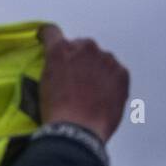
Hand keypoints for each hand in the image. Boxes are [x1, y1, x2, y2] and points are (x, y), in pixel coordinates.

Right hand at [35, 24, 128, 143]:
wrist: (78, 132)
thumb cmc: (56, 113)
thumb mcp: (44, 86)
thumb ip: (54, 68)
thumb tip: (61, 68)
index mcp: (61, 50)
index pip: (52, 33)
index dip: (48, 36)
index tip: (47, 39)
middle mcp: (85, 48)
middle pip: (81, 47)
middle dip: (78, 59)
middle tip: (75, 80)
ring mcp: (106, 60)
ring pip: (101, 60)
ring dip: (96, 70)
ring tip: (91, 94)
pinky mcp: (121, 74)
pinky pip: (116, 73)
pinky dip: (110, 82)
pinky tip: (103, 98)